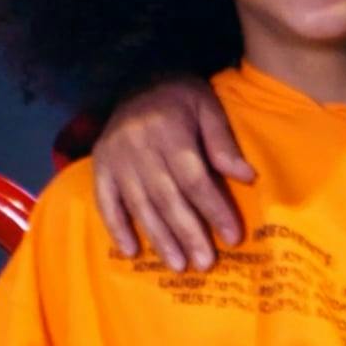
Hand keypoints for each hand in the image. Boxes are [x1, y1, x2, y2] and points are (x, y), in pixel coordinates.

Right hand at [92, 79, 255, 270]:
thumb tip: (246, 177)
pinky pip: (106, 202)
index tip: (233, 237)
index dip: (214, 209)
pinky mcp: (100, 167)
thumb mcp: (207, 106)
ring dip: (159, 238)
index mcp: (168, 130)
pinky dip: (117, 228)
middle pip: (167, 197)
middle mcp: (138, 147)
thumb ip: (223, 142)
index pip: (194, 178)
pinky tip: (132, 253)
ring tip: (179, 265)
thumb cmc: (180, 98)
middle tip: (206, 263)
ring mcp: (115, 158)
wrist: (137, 79)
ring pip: (140, 205)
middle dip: (189, 233)